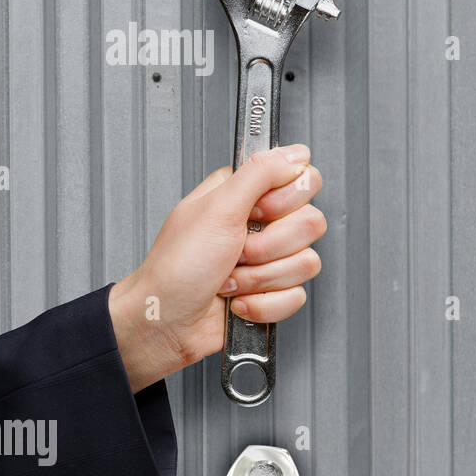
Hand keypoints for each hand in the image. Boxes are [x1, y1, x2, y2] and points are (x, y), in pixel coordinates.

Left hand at [108, 144, 326, 391]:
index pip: (302, 179)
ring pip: (306, 262)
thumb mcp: (216, 208)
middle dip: (269, 246)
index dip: (285, 200)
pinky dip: (264, 304)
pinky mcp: (275, 291)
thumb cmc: (176, 267)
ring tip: (230, 278)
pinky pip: (297, 296)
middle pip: (310, 223)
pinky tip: (239, 300)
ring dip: (260, 278)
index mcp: (248, 193)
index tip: (255, 212)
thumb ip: (260, 173)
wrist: (165, 323)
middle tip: (237, 249)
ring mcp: (271, 259)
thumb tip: (296, 153)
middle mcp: (263, 223)